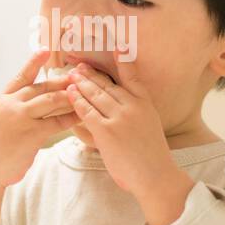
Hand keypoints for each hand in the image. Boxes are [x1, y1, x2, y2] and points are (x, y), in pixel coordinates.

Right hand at [0, 49, 75, 187]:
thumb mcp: (0, 121)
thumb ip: (15, 107)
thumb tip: (37, 99)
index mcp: (3, 99)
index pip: (21, 76)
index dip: (34, 62)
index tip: (46, 50)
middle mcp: (10, 104)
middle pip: (41, 86)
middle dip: (61, 81)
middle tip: (78, 76)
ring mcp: (20, 118)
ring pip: (50, 100)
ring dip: (69, 96)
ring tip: (83, 91)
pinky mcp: (31, 134)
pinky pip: (56, 122)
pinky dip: (71, 117)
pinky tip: (81, 115)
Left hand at [65, 47, 174, 194]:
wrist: (155, 176)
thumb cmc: (151, 156)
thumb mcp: (149, 126)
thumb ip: (135, 113)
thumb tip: (120, 105)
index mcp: (145, 104)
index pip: (132, 77)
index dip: (123, 61)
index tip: (116, 47)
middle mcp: (133, 106)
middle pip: (107, 85)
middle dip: (90, 74)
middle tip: (78, 65)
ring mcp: (120, 118)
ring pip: (95, 95)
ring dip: (81, 84)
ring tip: (70, 76)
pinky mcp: (107, 131)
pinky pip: (88, 112)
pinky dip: (77, 102)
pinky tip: (69, 95)